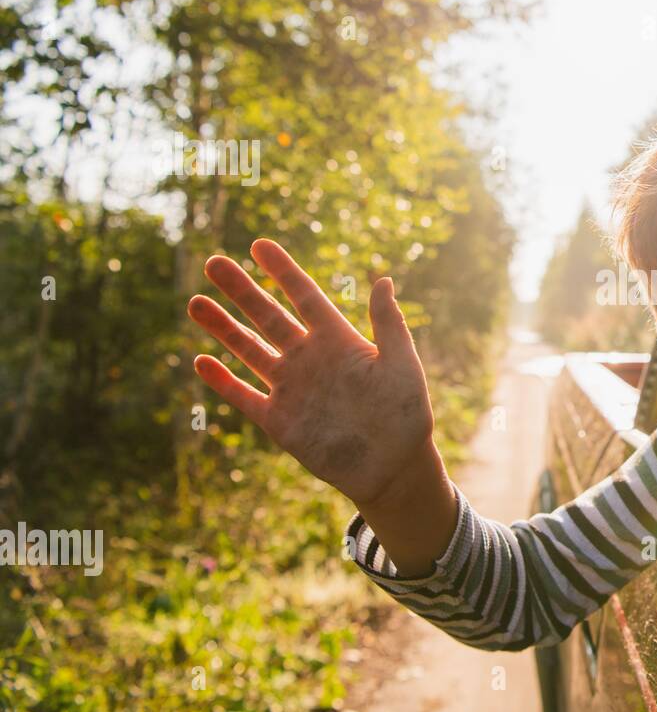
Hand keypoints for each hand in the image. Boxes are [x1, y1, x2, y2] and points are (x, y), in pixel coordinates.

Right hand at [187, 238, 435, 507]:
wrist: (394, 467)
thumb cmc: (406, 413)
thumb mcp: (402, 364)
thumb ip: (389, 324)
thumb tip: (384, 280)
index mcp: (339, 340)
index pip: (304, 297)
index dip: (283, 271)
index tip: (259, 245)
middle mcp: (310, 358)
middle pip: (268, 317)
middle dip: (241, 291)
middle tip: (213, 263)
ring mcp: (292, 388)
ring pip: (249, 351)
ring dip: (223, 328)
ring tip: (194, 302)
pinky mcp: (280, 421)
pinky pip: (244, 397)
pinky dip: (223, 381)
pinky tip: (201, 361)